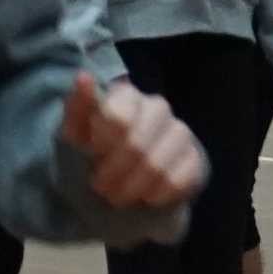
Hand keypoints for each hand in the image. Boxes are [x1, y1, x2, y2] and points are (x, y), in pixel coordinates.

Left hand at [62, 70, 206, 208]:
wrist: (126, 182)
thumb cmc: (97, 154)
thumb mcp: (76, 134)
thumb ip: (78, 107)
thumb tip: (84, 76)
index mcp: (127, 96)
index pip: (118, 117)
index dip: (103, 144)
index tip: (92, 156)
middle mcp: (157, 108)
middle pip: (135, 145)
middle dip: (113, 173)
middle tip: (101, 186)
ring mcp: (180, 133)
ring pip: (156, 165)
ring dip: (131, 188)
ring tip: (119, 195)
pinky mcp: (196, 160)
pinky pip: (177, 181)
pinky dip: (155, 196)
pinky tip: (145, 196)